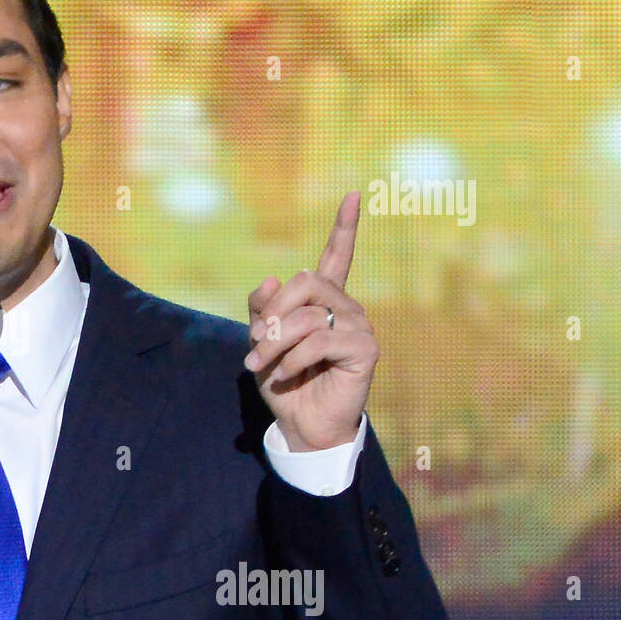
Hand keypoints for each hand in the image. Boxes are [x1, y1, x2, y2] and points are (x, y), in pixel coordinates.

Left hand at [245, 191, 377, 451]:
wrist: (300, 424)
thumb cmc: (283, 381)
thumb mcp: (261, 341)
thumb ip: (262, 309)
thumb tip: (272, 277)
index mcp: (323, 300)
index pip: (337, 256)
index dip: (344, 227)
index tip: (351, 195)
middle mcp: (346, 307)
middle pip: (305, 281)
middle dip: (272, 312)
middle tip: (255, 342)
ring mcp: (359, 326)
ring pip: (307, 314)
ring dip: (274, 342)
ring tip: (261, 364)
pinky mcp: (365, 349)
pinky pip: (319, 340)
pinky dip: (293, 359)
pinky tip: (286, 374)